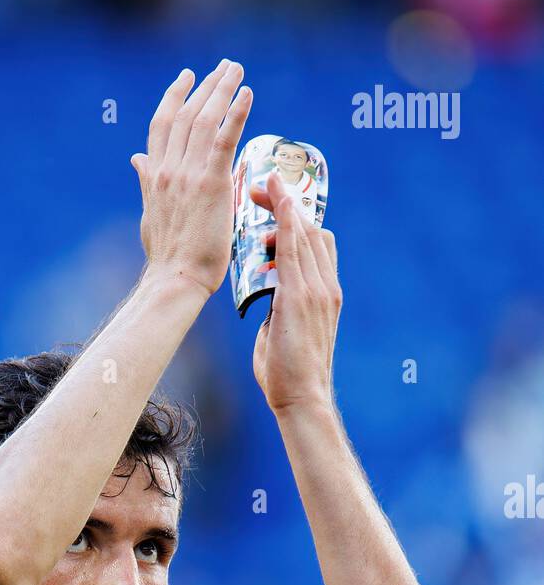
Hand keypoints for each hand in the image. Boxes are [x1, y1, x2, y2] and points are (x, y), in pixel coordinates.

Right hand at [131, 60, 251, 300]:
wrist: (176, 278)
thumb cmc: (167, 256)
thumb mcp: (150, 212)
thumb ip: (146, 181)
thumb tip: (136, 159)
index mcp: (154, 175)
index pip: (163, 124)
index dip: (175, 97)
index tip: (187, 77)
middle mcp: (169, 169)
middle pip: (185, 115)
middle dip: (205, 86)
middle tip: (223, 67)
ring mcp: (189, 175)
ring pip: (204, 120)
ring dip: (222, 90)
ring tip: (236, 71)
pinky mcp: (212, 184)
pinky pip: (225, 139)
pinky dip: (236, 113)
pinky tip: (247, 94)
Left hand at [251, 172, 341, 413]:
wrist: (302, 397)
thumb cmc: (288, 374)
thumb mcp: (283, 333)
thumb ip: (278, 312)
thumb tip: (266, 304)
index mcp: (325, 294)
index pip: (316, 243)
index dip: (297, 218)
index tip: (276, 202)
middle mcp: (327, 286)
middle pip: (310, 230)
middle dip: (284, 202)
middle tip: (258, 186)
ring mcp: (317, 290)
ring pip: (302, 234)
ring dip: (280, 206)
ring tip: (257, 189)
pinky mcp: (300, 297)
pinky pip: (293, 250)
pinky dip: (285, 221)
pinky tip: (276, 202)